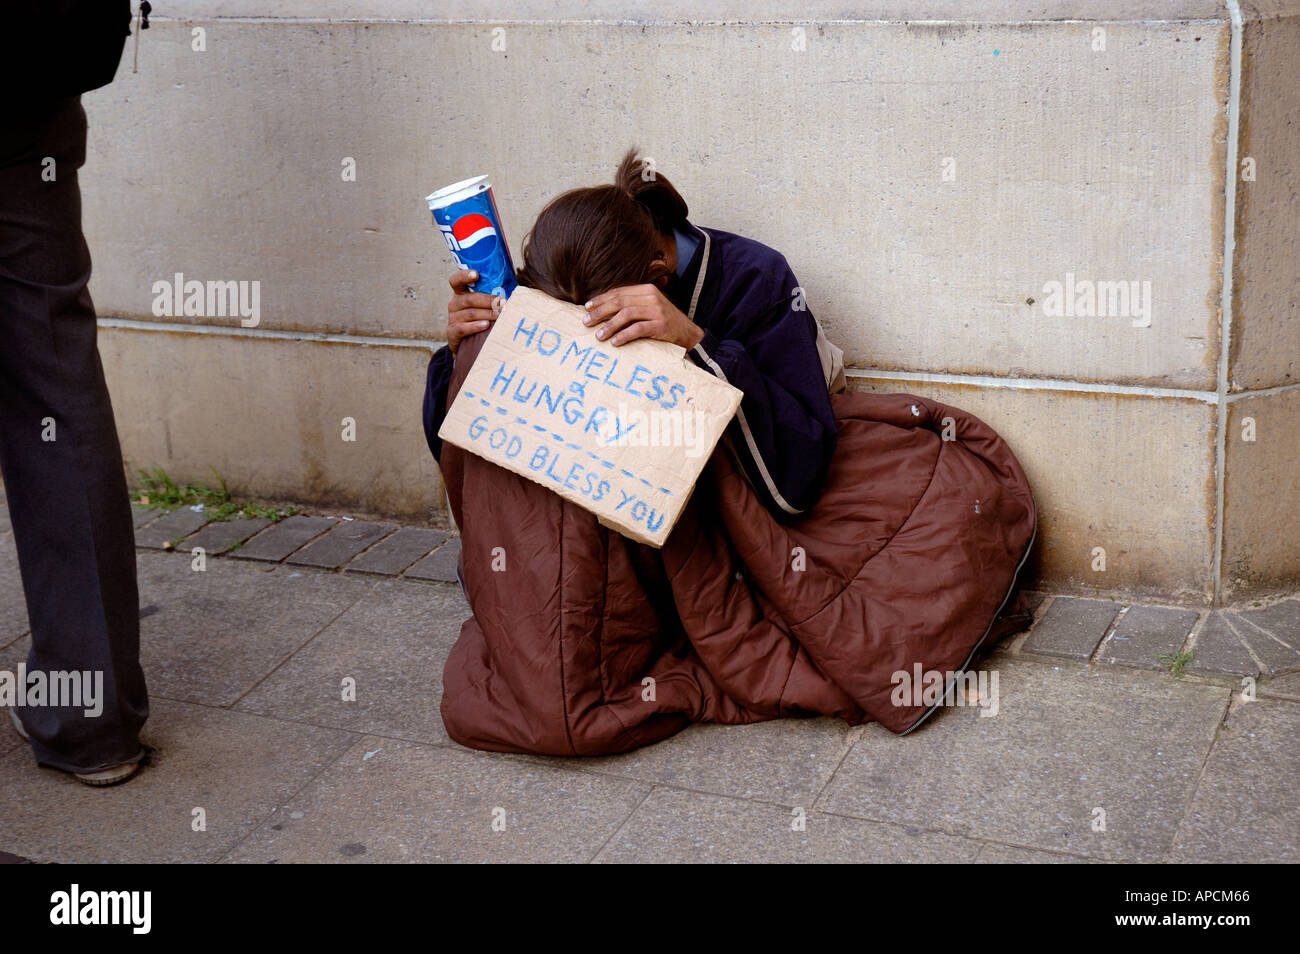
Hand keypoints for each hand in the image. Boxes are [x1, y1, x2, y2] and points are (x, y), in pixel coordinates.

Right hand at [445, 268, 503, 354]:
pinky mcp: (452, 332)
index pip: (456, 280)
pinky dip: (475, 326)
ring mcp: (452, 318)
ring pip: (470, 313)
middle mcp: (455, 304)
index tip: (476, 274)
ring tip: (500, 316)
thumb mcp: (485, 305)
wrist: (469, 345)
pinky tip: (486, 325)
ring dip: (487, 314)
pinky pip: (463, 328)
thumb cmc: (482, 319)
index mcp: (461, 293)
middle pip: (470, 299)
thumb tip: (515, 282)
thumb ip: (494, 293)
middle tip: (503, 303)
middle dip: (489, 300)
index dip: (464, 276)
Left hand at [582, 283, 704, 349]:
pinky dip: (624, 335)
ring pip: (626, 315)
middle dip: (600, 312)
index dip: (601, 300)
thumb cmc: (664, 322)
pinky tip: (615, 342)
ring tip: (598, 336)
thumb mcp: (649, 308)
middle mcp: (652, 297)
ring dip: (609, 326)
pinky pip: (638, 329)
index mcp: (646, 289)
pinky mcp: (661, 325)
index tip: (586, 308)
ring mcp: (657, 310)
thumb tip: (602, 311)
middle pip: (619, 302)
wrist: (689, 334)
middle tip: (586, 322)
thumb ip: (631, 305)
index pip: (618, 292)